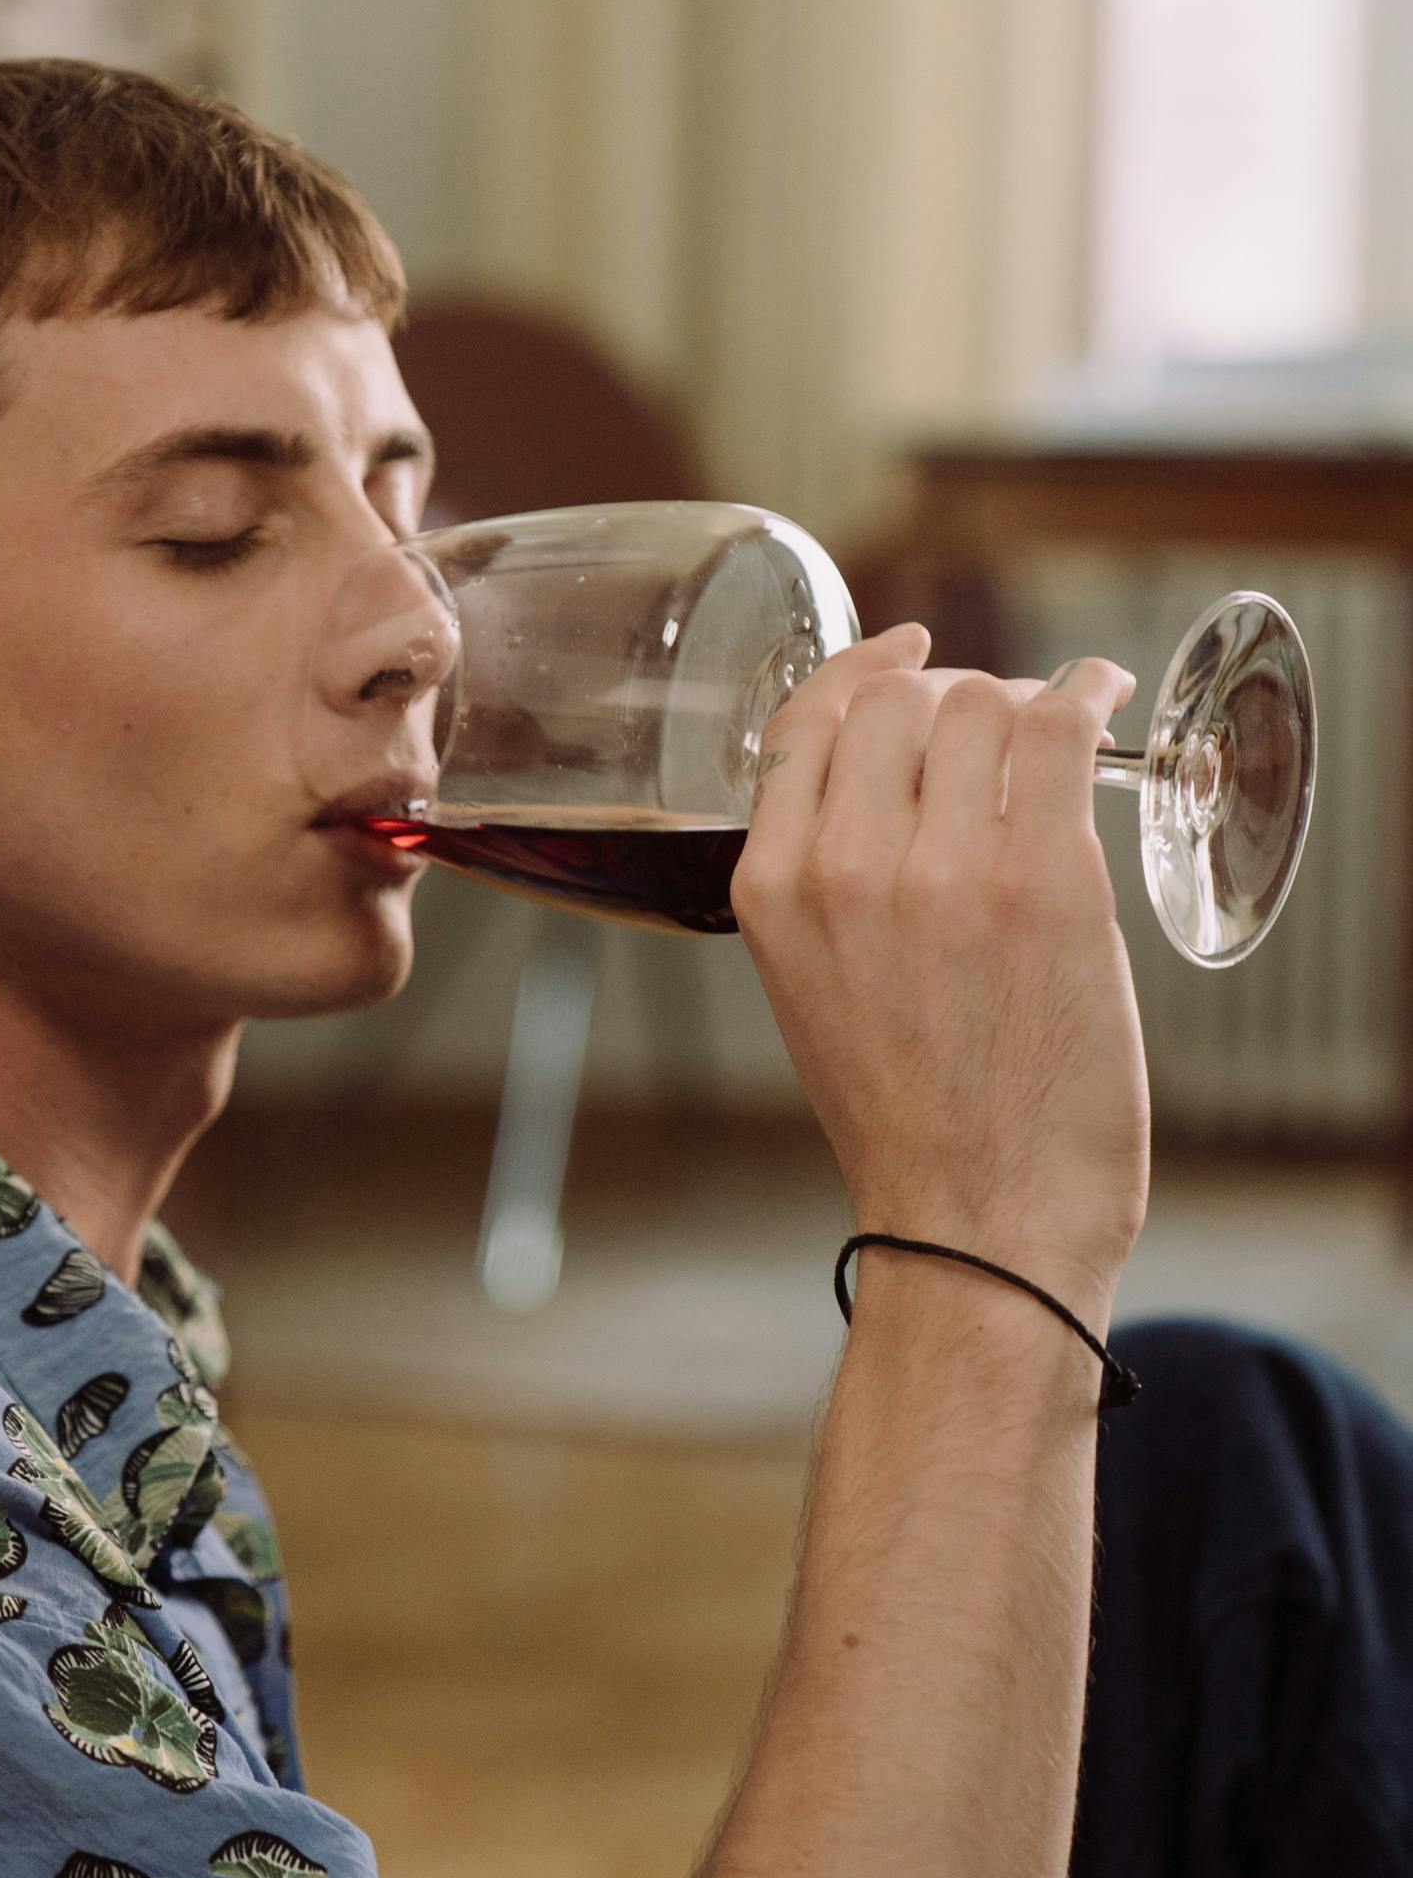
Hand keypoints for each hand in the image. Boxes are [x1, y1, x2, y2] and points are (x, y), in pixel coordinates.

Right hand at [732, 626, 1149, 1327]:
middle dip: (955, 699)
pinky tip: (1106, 696)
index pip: (804, 724)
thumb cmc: (915, 1120)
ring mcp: (945, 868)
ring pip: (983, 703)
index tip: (907, 656)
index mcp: (772, 891)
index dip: (863, 672)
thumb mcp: (815, 989)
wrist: (979, 1221)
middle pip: (898, 701)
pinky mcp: (1044, 879)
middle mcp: (843, 865)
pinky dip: (1090, 694)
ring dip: (1026, 706)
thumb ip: (830, 880)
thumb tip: (901, 772)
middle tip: (1002, 732)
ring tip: (1060, 733)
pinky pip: (1063, 729)